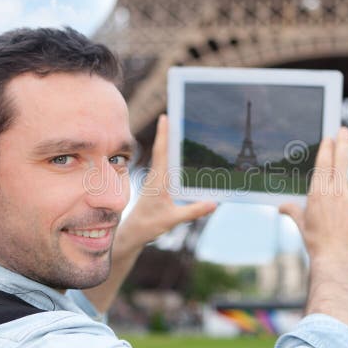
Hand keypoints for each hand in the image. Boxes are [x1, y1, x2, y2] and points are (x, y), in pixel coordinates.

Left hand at [117, 114, 215, 247]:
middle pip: (163, 149)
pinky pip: (166, 167)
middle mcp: (157, 177)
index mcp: (159, 181)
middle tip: (176, 114)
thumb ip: (193, 211)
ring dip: (170, 143)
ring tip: (179, 128)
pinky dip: (171, 157)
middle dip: (169, 132)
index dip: (164, 134)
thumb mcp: (172, 219)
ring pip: (164, 157)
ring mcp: (157, 181)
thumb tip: (214, 203)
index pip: (161, 153)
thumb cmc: (149, 225)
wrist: (133, 233)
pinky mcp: (159, 186)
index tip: (165, 116)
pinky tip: (180, 155)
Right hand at [280, 127, 347, 336]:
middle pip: (341, 161)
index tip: (331, 137)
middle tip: (344, 130)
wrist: (336, 259)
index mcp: (318, 193)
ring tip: (339, 216)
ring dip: (345, 192)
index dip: (327, 148)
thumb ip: (292, 210)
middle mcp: (335, 192)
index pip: (324, 163)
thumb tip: (281, 207)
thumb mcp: (302, 224)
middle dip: (343, 143)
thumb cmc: (316, 242)